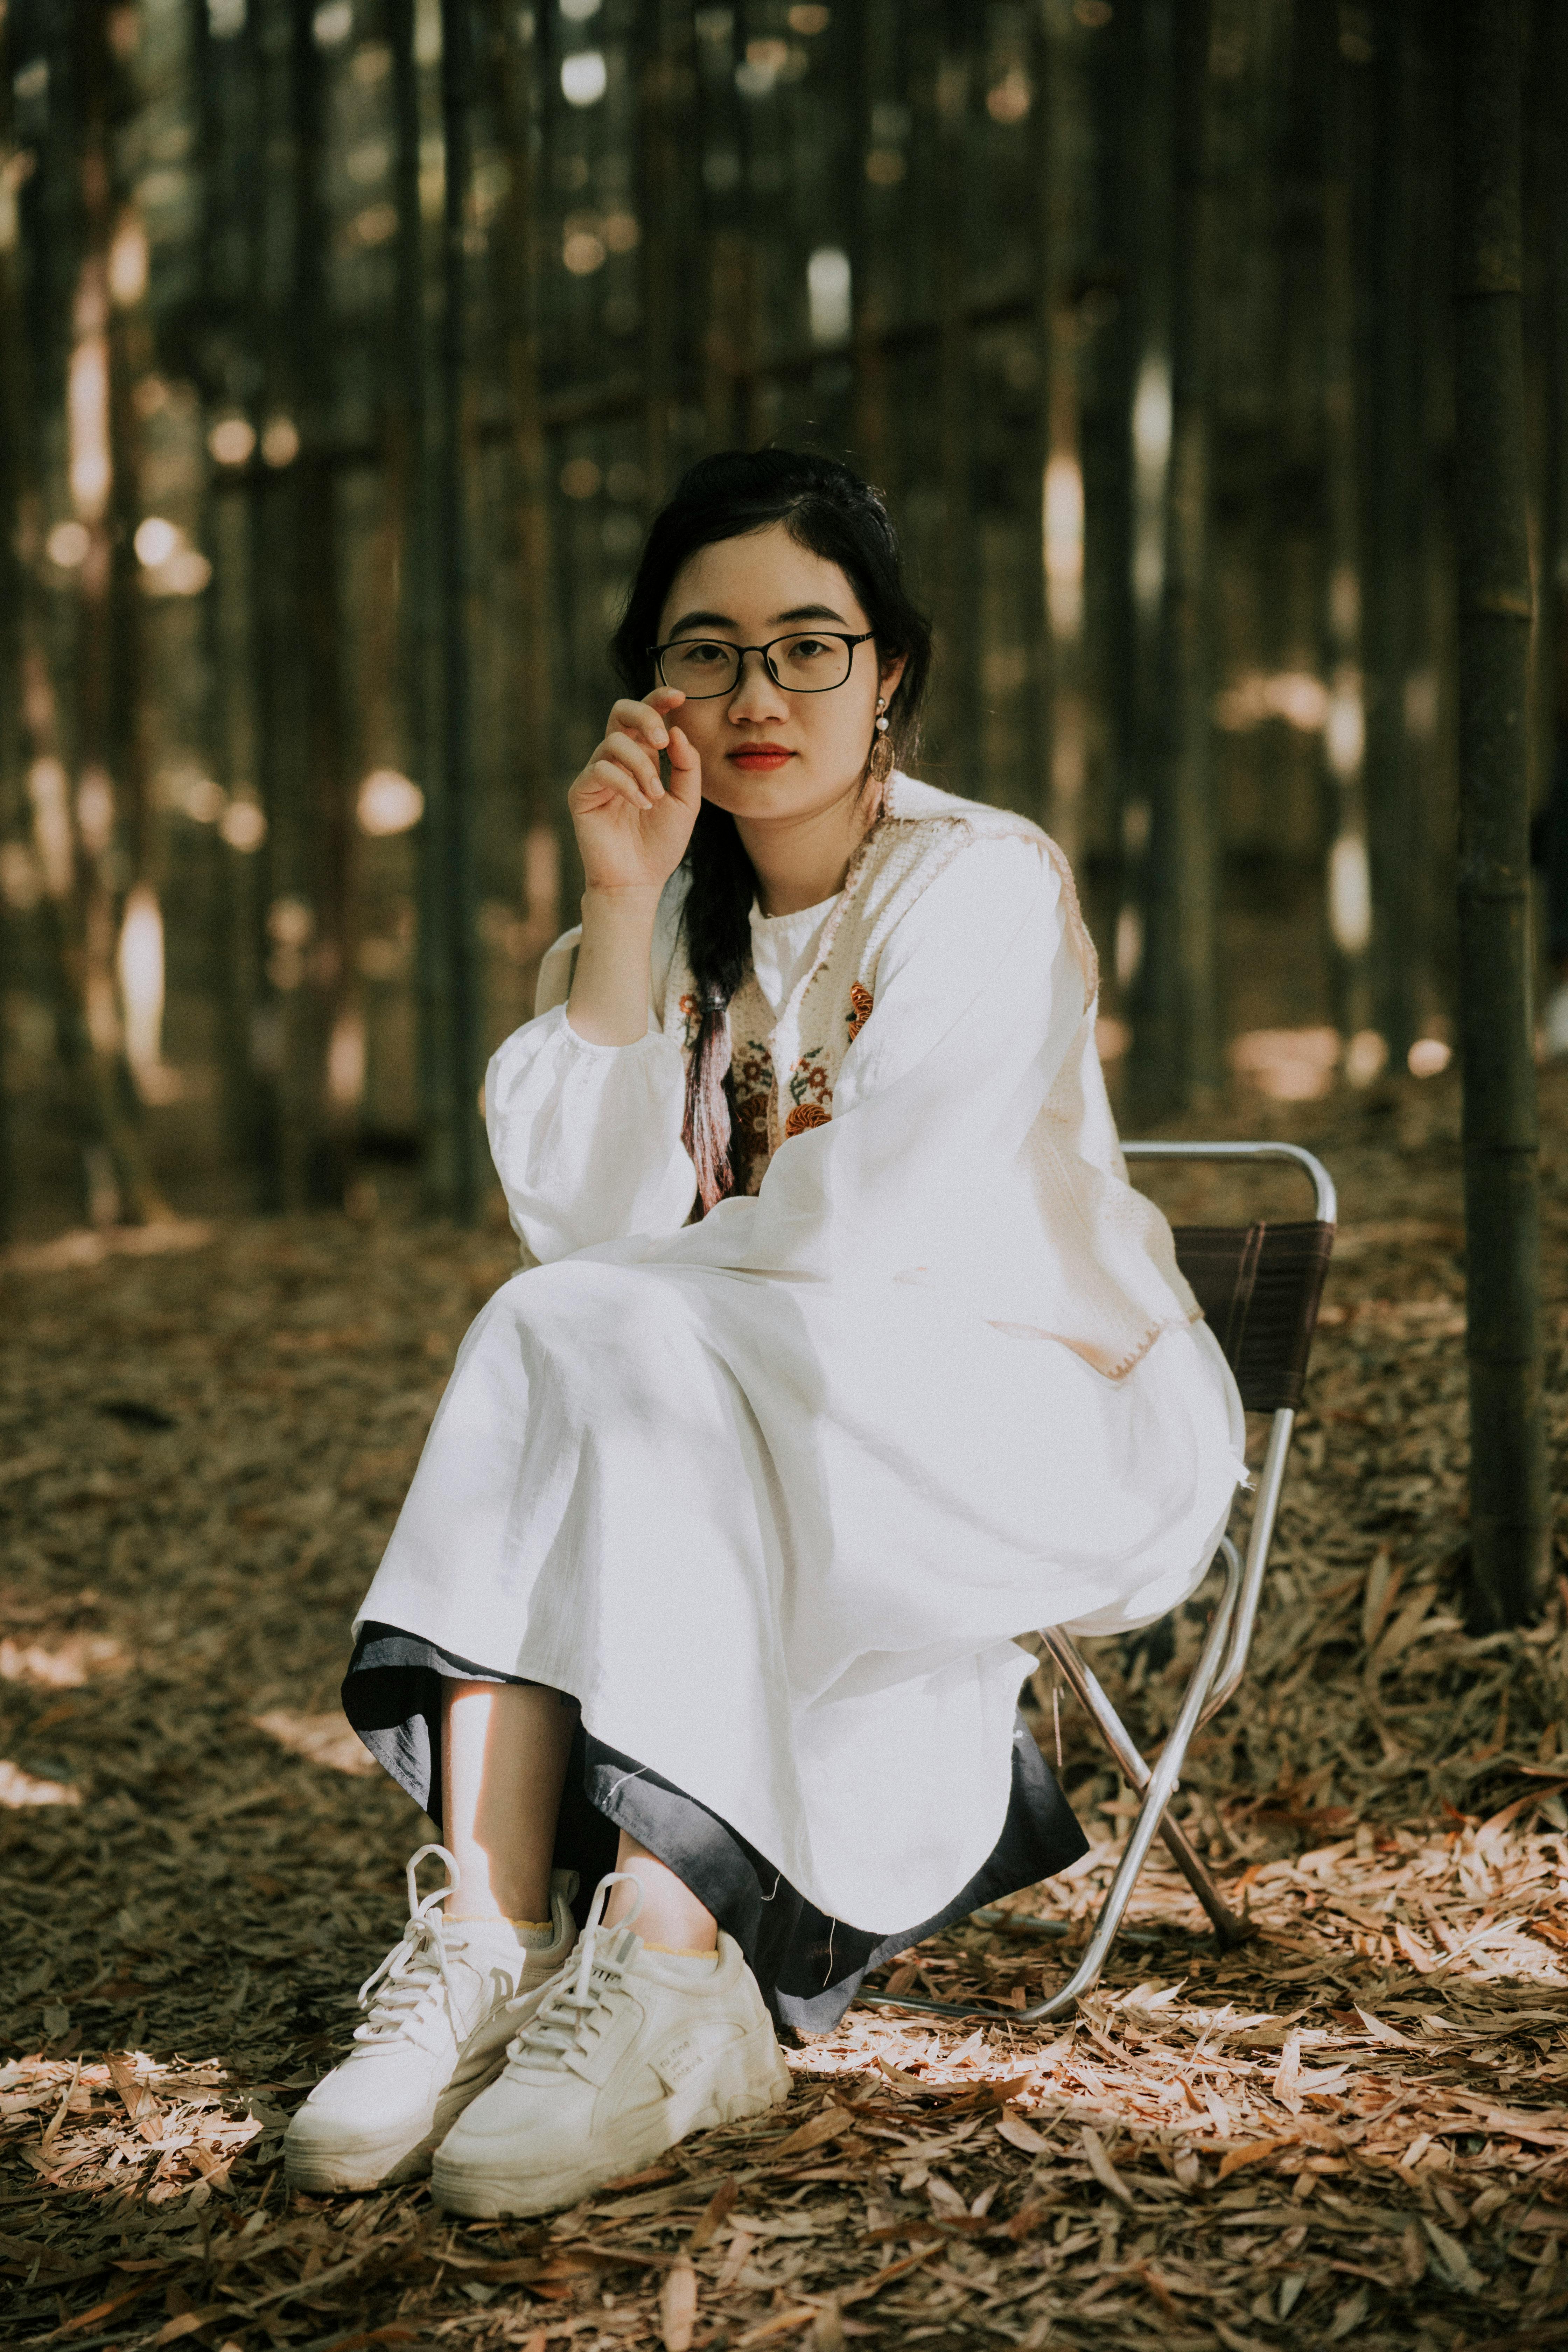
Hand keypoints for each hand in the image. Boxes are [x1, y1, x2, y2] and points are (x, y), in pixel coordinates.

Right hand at [566, 688, 701, 897]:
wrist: (639, 880)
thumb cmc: (661, 843)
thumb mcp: (686, 801)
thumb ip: (686, 766)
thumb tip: (677, 731)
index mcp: (642, 756)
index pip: (645, 716)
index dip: (659, 698)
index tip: (680, 695)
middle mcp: (616, 759)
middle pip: (620, 711)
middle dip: (644, 717)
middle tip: (662, 740)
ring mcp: (596, 774)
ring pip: (614, 743)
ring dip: (642, 767)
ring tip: (655, 797)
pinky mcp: (581, 793)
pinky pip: (600, 770)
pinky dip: (626, 783)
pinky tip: (641, 805)